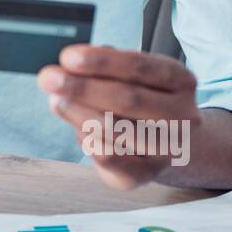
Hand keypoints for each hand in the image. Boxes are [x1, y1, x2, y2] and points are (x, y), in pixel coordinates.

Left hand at [37, 44, 199, 189]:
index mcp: (180, 80)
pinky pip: (109, 157)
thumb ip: (104, 66)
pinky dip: (86, 138)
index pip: (140, 67)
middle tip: (48, 78)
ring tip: (55, 100)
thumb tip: (70, 67)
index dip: (101, 62)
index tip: (67, 57)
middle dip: (82, 87)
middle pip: (128, 99)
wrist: (167, 139)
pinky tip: (75, 124)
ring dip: (78, 113)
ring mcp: (168, 149)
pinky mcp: (146, 174)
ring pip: (116, 131)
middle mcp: (183, 116)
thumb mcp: (132, 74)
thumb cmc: (142, 98)